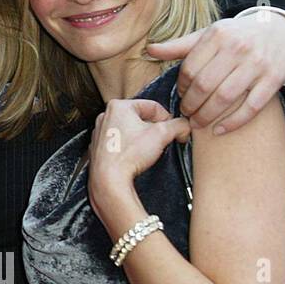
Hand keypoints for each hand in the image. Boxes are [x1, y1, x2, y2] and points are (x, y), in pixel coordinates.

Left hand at [88, 99, 189, 221]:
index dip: (167, 118)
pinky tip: (135, 156)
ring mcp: (101, 131)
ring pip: (131, 130)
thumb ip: (178, 125)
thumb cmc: (129, 154)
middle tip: (162, 141)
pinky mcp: (99, 146)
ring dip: (143, 138)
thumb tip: (184, 125)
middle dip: (154, 129)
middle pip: (141, 117)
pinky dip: (130, 147)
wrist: (109, 178)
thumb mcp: (162, 134)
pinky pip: (121, 142)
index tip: (173, 130)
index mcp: (118, 106)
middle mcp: (106, 116)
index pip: (152, 106)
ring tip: (148, 150)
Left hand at [147, 11, 284, 133]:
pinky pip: (251, 107)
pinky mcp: (274, 80)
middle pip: (205, 85)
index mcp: (218, 36)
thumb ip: (181, 45)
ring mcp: (257, 65)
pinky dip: (233, 122)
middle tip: (186, 113)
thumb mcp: (210, 34)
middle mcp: (238, 49)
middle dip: (191, 104)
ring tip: (198, 123)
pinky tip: (219, 130)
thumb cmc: (238, 35)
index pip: (190, 68)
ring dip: (207, 116)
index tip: (181, 95)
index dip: (182, 86)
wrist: (282, 32)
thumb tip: (150, 49)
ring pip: (225, 98)